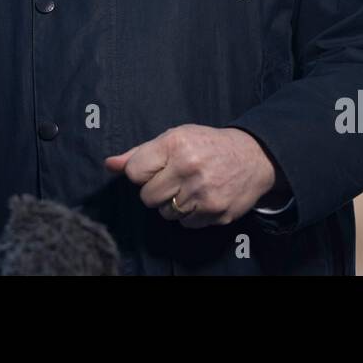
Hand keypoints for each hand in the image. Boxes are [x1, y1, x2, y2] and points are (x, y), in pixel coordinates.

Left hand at [104, 125, 277, 227]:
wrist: (253, 157)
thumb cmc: (207, 145)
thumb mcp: (174, 138)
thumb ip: (139, 153)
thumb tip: (109, 165)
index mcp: (176, 144)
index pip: (134, 173)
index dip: (141, 173)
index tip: (155, 169)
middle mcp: (189, 168)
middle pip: (147, 197)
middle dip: (156, 191)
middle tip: (173, 180)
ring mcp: (204, 193)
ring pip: (166, 213)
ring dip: (173, 204)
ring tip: (189, 187)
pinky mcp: (216, 212)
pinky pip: (186, 224)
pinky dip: (190, 215)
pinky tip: (201, 198)